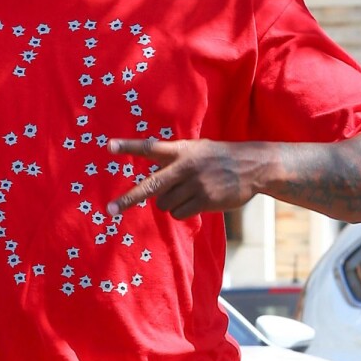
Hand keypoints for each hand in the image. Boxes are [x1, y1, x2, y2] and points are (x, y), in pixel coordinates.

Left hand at [105, 136, 262, 219]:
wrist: (253, 166)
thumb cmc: (219, 158)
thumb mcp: (197, 150)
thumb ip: (174, 159)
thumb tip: (153, 186)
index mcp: (180, 150)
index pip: (150, 147)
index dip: (129, 146)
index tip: (108, 146)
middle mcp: (185, 167)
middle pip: (150, 186)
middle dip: (128, 199)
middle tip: (109, 210)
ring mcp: (195, 185)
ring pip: (164, 204)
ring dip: (171, 203)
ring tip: (189, 192)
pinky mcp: (204, 200)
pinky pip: (179, 213)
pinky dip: (183, 211)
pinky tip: (198, 201)